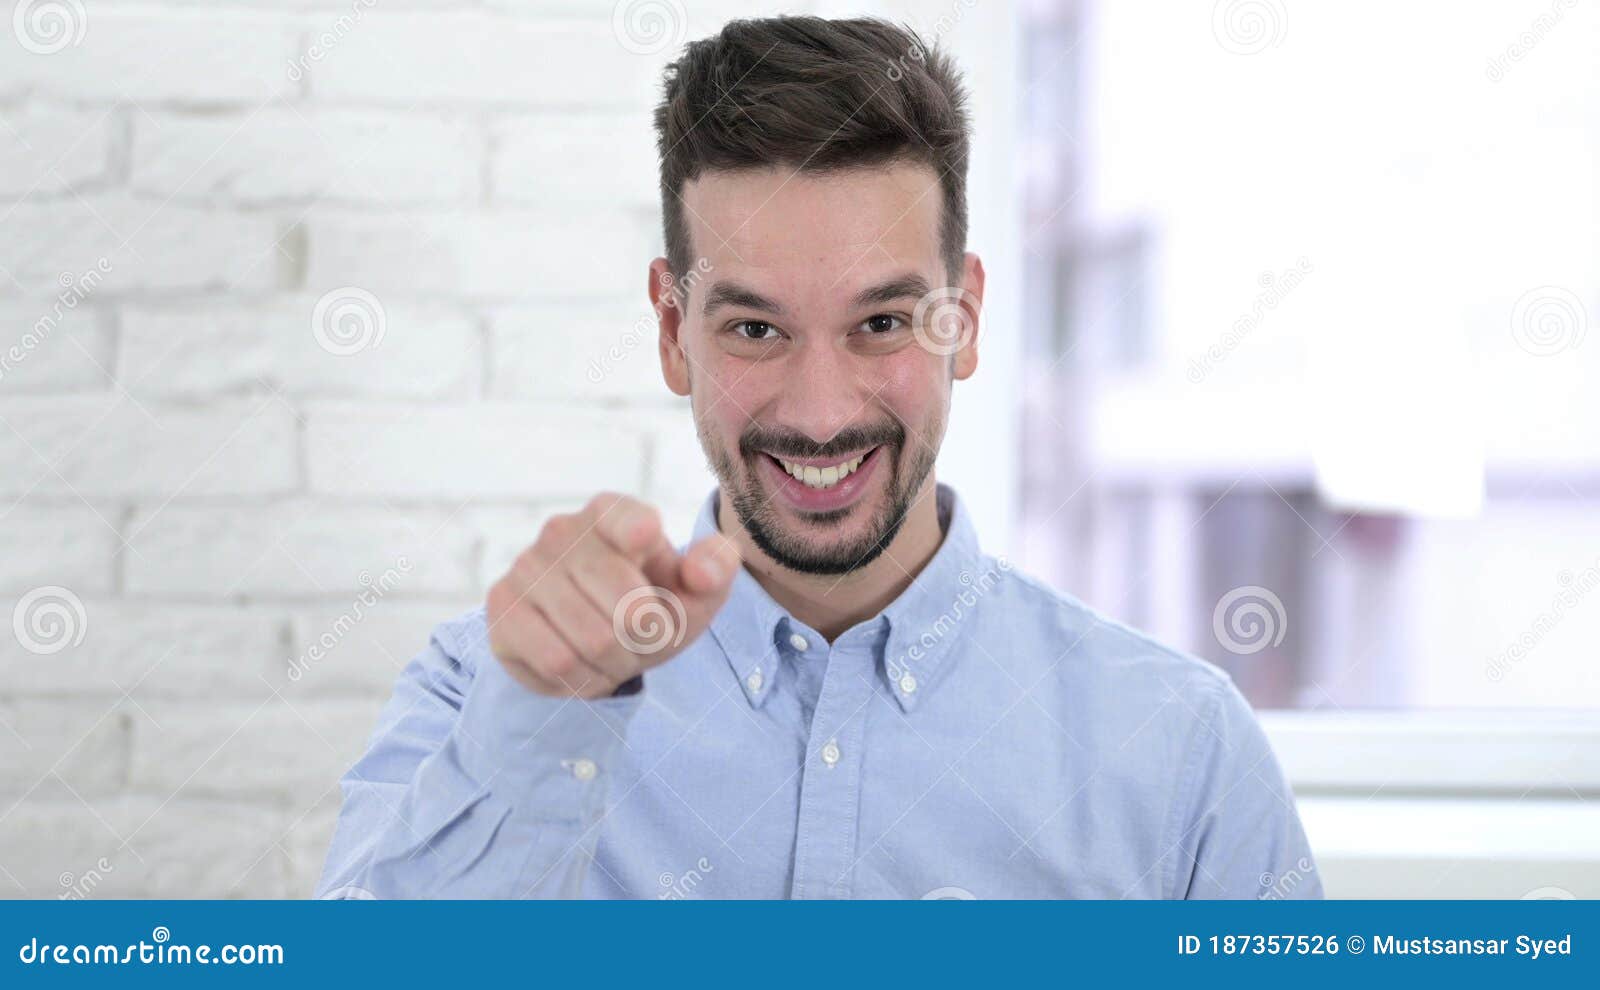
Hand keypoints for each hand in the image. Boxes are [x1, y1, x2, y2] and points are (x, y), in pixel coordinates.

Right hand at [486, 493, 740, 698]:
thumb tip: (704, 572)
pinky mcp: (502, 608)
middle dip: (648, 641)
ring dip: (616, 664)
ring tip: (612, 653)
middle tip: (642, 638)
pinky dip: (582, 678)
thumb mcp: (692, 592)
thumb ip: (715, 570)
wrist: (587, 642)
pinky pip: (557, 661)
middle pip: (629, 608)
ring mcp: (526, 568)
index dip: (645, 540)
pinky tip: (580, 665)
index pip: (634, 522)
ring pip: (594, 641)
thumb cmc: (647, 604)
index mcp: (611, 513)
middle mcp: (563, 531)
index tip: (649, 543)